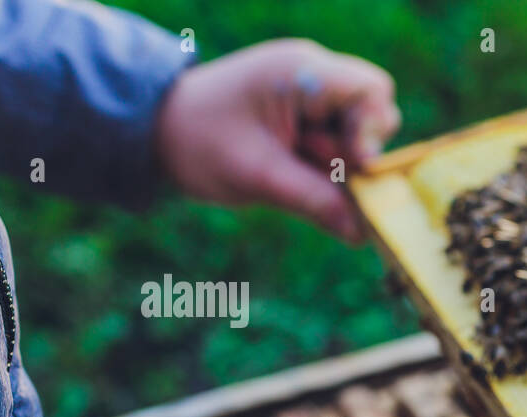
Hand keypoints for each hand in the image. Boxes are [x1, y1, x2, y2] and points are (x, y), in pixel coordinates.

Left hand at [155, 39, 400, 240]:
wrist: (152, 132)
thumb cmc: (197, 142)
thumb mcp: (257, 176)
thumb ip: (314, 201)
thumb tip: (362, 233)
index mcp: (300, 72)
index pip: (371, 91)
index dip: (373, 131)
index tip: (356, 166)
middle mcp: (313, 76)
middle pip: (374, 111)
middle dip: (358, 150)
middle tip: (320, 170)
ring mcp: (310, 97)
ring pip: (360, 134)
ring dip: (341, 163)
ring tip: (298, 171)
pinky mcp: (306, 119)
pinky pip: (339, 145)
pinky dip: (329, 168)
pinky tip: (300, 175)